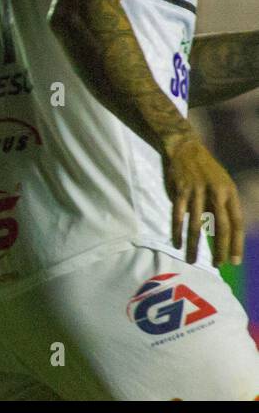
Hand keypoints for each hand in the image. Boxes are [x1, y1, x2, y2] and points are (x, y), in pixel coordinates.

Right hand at [163, 135, 244, 265]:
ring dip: (195, 245)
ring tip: (192, 260)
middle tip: (217, 265)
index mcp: (230, 192)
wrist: (185, 146)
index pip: (237, 223)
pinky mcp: (180, 191)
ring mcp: (197, 192)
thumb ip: (223, 205)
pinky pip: (178, 216)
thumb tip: (223, 232)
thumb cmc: (205, 168)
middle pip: (220, 227)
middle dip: (220, 249)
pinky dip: (177, 231)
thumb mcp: (222, 184)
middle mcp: (216, 193)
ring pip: (197, 225)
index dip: (236, 243)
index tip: (234, 261)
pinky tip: (176, 243)